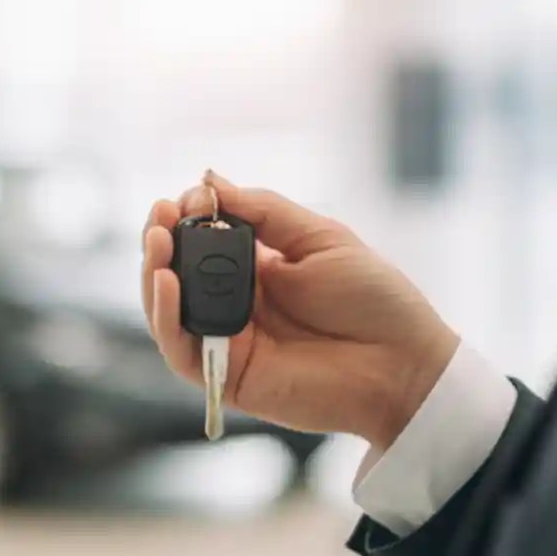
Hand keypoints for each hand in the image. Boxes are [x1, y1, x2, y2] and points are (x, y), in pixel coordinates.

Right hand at [141, 171, 459, 448]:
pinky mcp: (229, 376)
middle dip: (160, 239)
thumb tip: (210, 179)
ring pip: (168, 311)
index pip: (202, 239)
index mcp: (259, 268)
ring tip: (157, 241)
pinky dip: (166, 318)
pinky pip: (181, 351)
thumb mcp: (320, 238)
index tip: (190, 196)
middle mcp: (238, 304)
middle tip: (159, 216)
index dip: (187, 215)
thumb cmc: (375, 300)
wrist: (404, 363)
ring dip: (153, 275)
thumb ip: (264, 211)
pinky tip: (170, 284)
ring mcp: (230, 341)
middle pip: (175, 273)